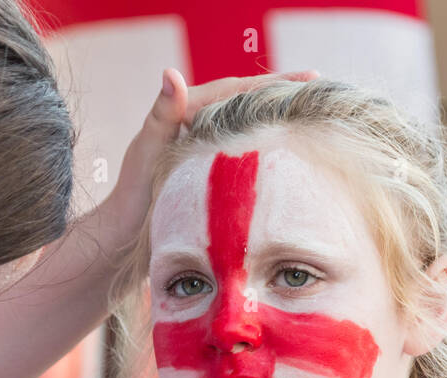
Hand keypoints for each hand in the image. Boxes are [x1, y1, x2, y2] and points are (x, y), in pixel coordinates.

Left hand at [102, 67, 321, 230]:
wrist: (123, 234)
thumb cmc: (134, 196)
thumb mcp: (148, 153)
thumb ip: (162, 115)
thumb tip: (173, 74)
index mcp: (185, 112)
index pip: (237, 89)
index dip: (275, 83)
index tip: (311, 79)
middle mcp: (195, 123)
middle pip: (247, 101)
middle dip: (283, 94)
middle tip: (323, 91)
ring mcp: (202, 146)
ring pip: (247, 124)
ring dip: (277, 117)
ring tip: (313, 115)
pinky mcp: (206, 168)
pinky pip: (243, 149)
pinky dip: (265, 144)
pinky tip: (286, 152)